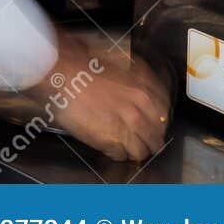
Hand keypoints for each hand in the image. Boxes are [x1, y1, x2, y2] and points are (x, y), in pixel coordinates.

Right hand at [37, 34, 170, 162]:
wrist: (60, 74)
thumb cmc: (81, 67)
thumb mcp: (116, 70)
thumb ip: (131, 85)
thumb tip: (135, 94)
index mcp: (143, 92)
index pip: (163, 117)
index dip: (156, 123)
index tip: (151, 126)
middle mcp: (140, 112)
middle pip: (155, 138)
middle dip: (149, 142)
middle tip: (140, 142)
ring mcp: (127, 128)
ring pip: (141, 151)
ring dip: (134, 151)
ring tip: (124, 148)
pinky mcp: (110, 142)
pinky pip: (121, 156)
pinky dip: (117, 154)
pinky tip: (109, 148)